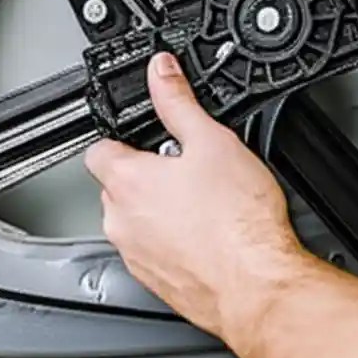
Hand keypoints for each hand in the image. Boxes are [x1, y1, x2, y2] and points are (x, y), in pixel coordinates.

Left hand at [85, 53, 307, 351]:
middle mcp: (121, 222)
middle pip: (119, 186)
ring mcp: (136, 256)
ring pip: (137, 222)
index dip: (126, 139)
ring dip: (161, 213)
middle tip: (192, 172)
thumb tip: (162, 72)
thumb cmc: (238, 222)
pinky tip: (211, 238)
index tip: (154, 139)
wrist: (258, 285)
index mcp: (127, 181)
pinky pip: (156, 254)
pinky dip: (175, 244)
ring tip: (207, 207)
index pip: (100, 149)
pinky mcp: (157, 284)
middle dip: (150, 177)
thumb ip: (179, 102)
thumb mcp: (214, 141)